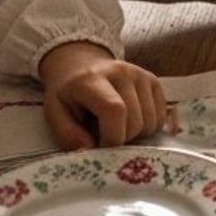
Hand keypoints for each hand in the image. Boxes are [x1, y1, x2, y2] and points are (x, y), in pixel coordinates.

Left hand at [38, 42, 172, 148]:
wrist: (81, 64)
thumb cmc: (68, 93)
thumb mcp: (54, 113)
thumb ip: (68, 135)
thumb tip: (90, 151)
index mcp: (92, 79)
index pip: (115, 110)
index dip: (112, 137)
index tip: (101, 148)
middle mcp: (122, 72)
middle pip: (135, 120)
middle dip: (122, 140)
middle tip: (106, 138)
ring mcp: (141, 75)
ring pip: (151, 122)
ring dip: (136, 135)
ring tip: (117, 128)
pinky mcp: (154, 81)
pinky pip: (161, 117)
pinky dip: (148, 128)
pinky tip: (131, 121)